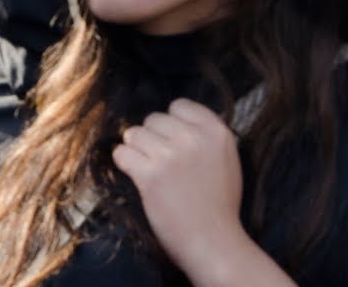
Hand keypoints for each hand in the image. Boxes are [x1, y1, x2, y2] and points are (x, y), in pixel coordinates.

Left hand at [112, 99, 245, 276]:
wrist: (213, 242)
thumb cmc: (220, 205)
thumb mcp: (226, 159)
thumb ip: (205, 135)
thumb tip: (176, 120)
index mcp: (216, 131)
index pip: (179, 105)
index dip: (171, 124)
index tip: (172, 143)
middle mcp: (194, 138)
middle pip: (154, 119)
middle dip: (152, 138)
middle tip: (160, 162)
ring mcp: (171, 155)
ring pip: (134, 133)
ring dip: (136, 150)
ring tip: (148, 170)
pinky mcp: (150, 175)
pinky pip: (122, 153)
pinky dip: (123, 163)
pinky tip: (136, 175)